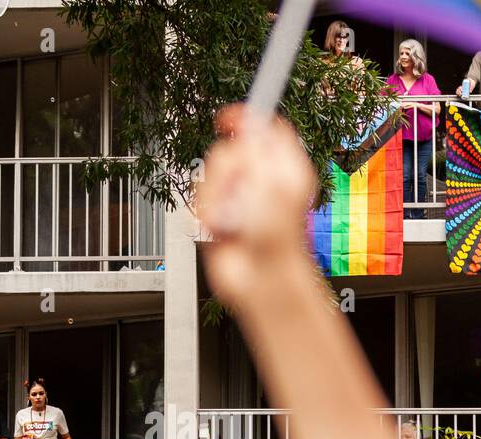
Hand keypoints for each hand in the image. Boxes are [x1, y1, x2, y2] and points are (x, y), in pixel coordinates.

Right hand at [194, 105, 316, 312]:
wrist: (259, 277)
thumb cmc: (277, 240)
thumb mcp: (279, 185)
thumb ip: (262, 151)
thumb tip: (251, 124)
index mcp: (282, 167)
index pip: (261, 128)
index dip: (243, 118)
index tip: (227, 120)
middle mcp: (258, 179)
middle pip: (228, 150)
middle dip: (227, 171)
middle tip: (241, 193)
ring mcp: (236, 197)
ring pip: (209, 175)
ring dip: (216, 197)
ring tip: (232, 218)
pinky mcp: (217, 213)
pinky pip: (199, 199)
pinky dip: (206, 213)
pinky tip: (221, 227)